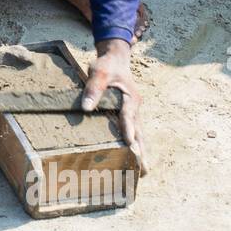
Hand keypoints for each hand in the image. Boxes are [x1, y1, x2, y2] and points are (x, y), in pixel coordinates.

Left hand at [82, 38, 145, 175]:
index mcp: (130, 98)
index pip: (129, 117)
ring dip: (142, 152)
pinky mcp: (130, 115)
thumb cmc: (107, 66)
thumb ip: (93, 89)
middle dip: (142, 151)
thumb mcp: (98, 72)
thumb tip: (86, 108)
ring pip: (140, 135)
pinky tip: (134, 157)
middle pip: (140, 132)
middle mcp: (136, 108)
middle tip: (144, 170)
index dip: (129, 131)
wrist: (116, 59)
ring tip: (143, 171)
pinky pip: (135, 132)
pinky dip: (136, 145)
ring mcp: (135, 112)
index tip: (131, 146)